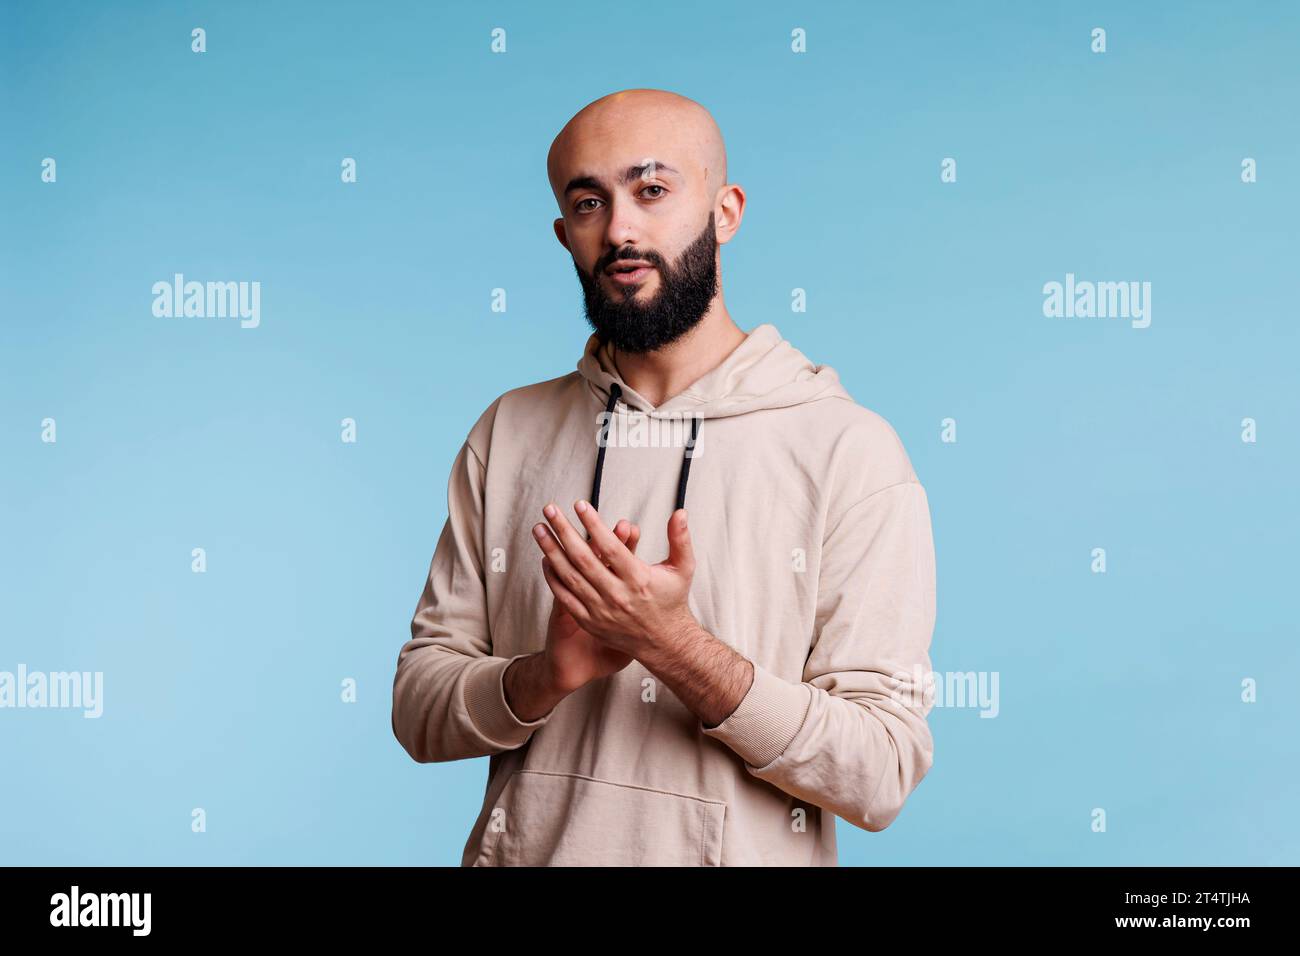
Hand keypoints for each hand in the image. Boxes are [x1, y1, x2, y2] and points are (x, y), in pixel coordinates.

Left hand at [532, 500, 696, 658]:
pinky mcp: (590, 622)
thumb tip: (680, 512)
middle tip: (550, 510)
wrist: (664, 643)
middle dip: (564, 532)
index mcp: (639, 579)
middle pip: (584, 559)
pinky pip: (566, 597)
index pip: (611, 548)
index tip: (580, 505)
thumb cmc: (672, 600)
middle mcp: (617, 595)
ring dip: (551, 551)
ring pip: (571, 576)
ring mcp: (601, 610)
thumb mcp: (683, 569)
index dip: (594, 525)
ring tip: (539, 529)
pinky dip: (553, 578)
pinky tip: (545, 559)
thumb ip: (680, 539)